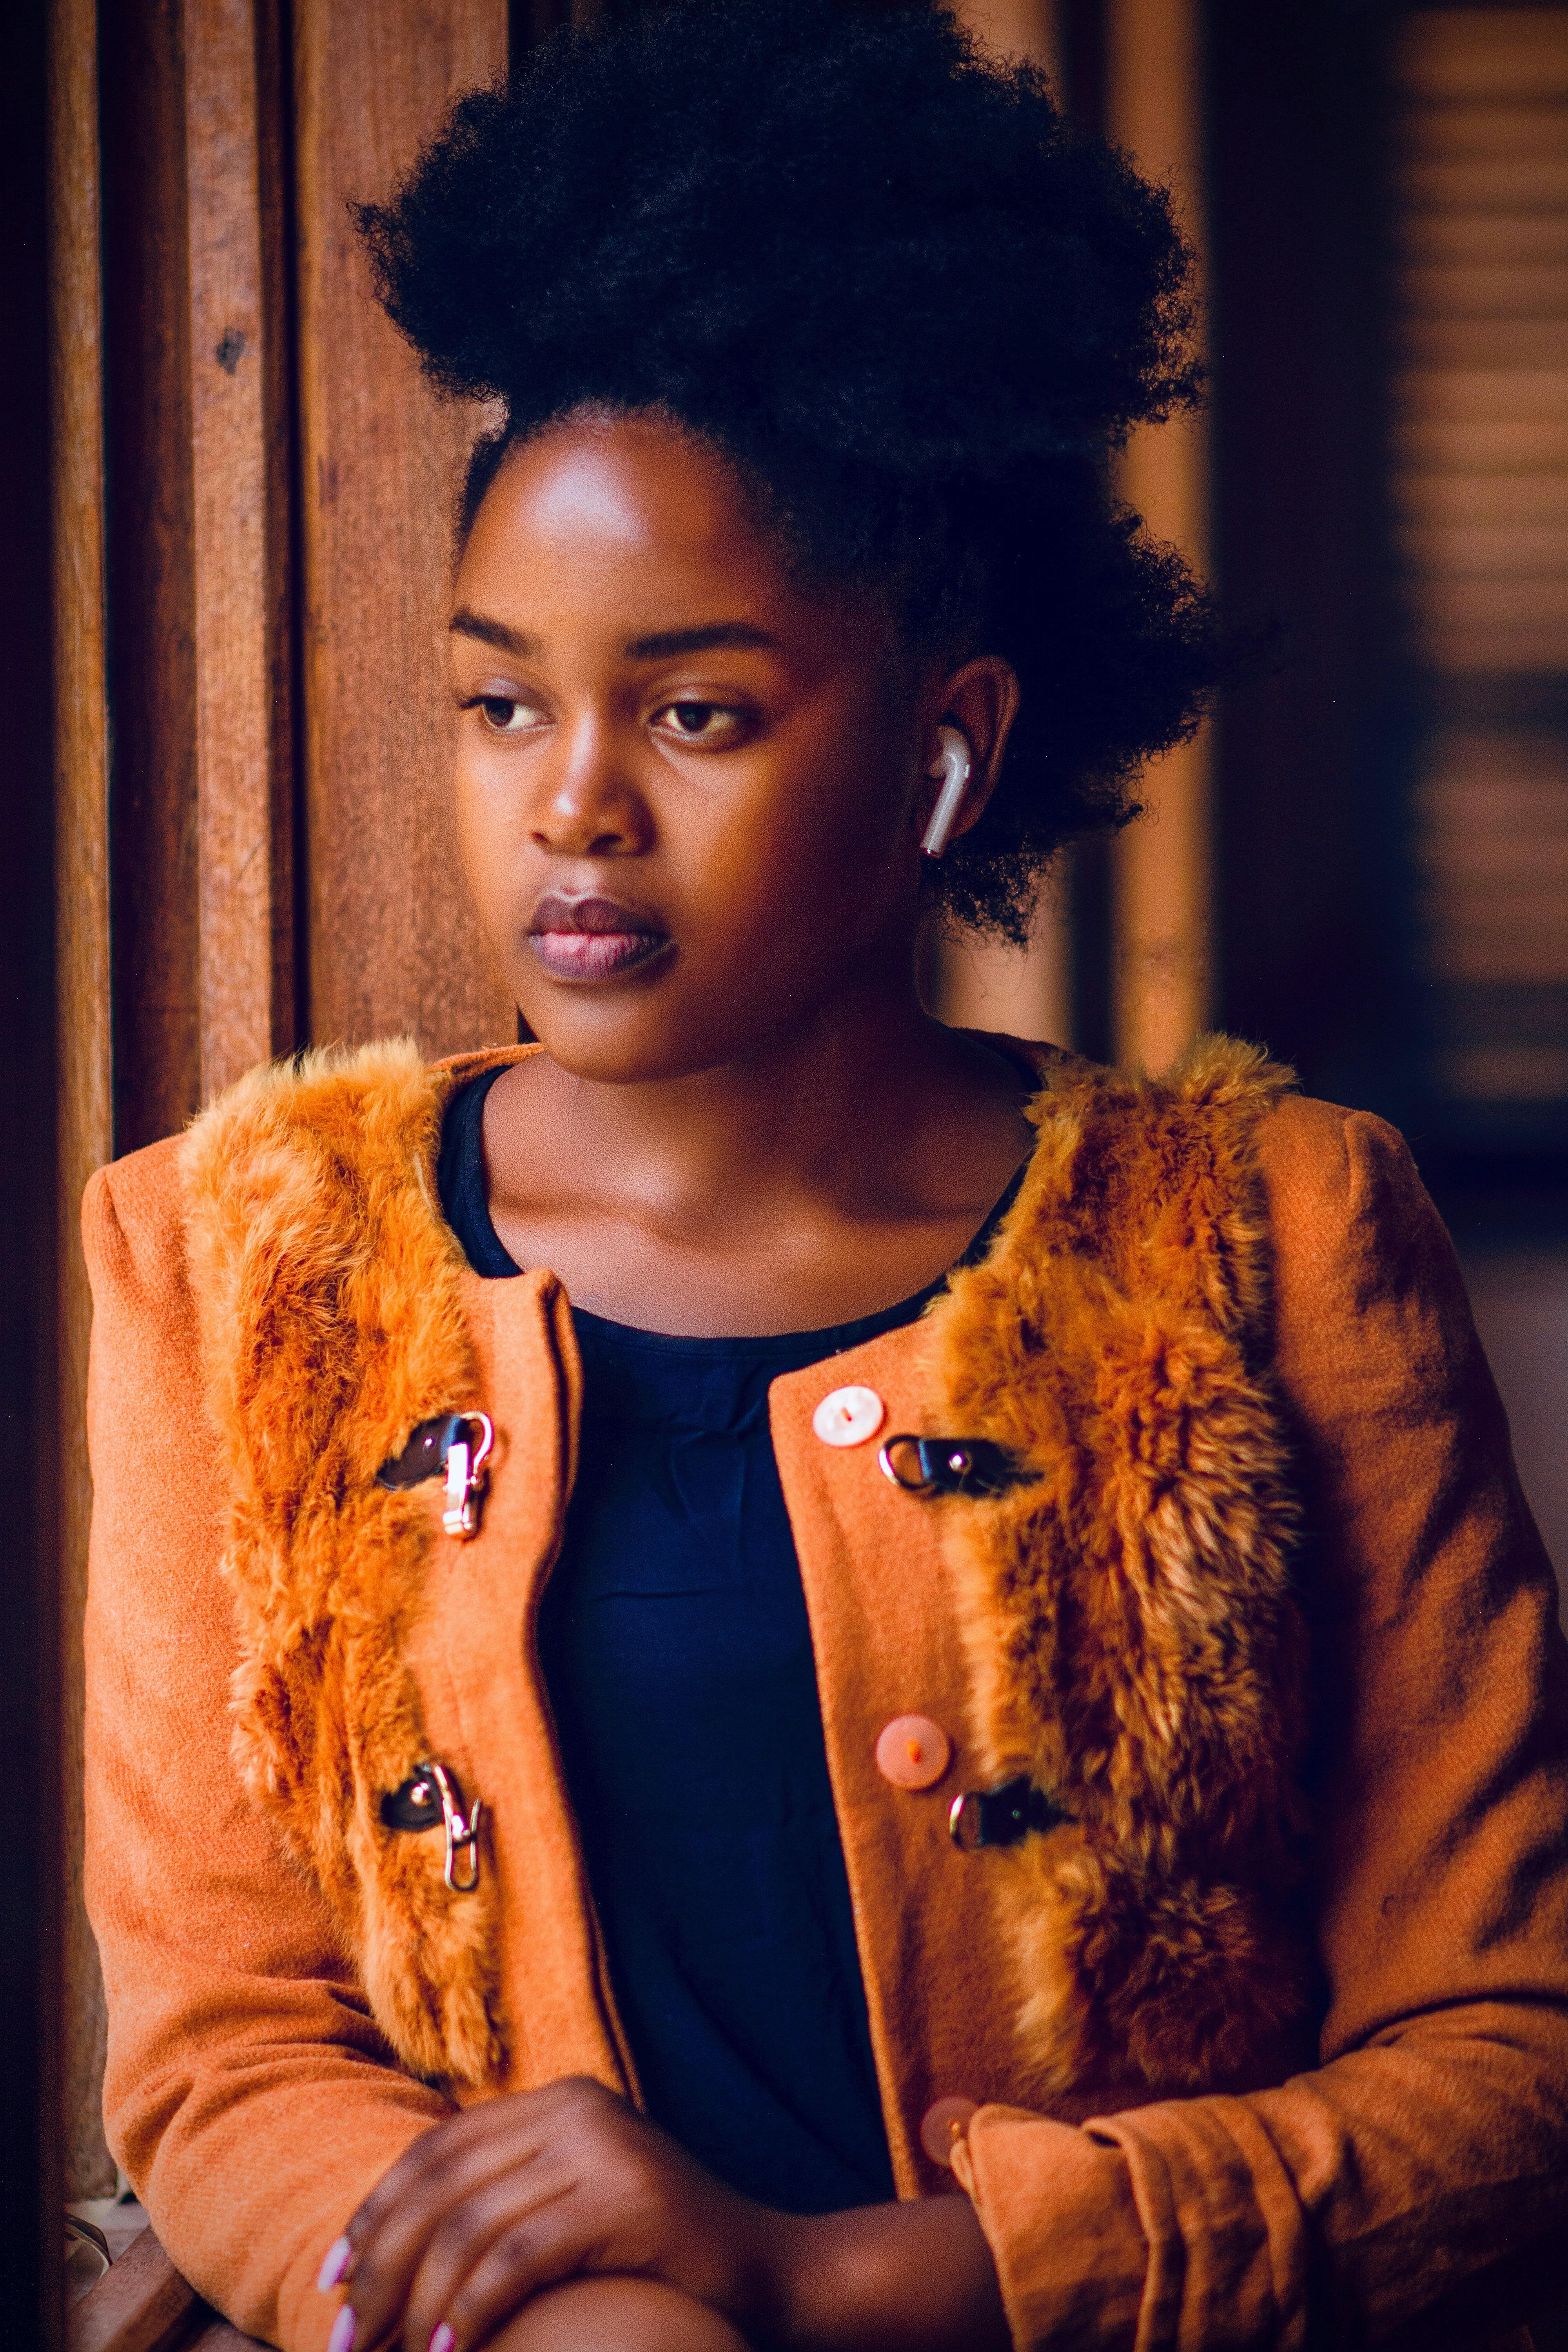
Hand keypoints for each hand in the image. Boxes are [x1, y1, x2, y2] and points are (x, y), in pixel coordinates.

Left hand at [328, 2077, 782, 2351]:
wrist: (767, 2270)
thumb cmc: (658, 2254)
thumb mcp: (572, 2204)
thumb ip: (505, 2197)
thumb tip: (389, 2248)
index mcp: (559, 2100)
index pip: (437, 2148)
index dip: (376, 2211)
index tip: (332, 2276)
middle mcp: (576, 2108)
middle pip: (442, 2184)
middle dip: (381, 2264)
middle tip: (345, 2336)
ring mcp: (603, 2149)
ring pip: (471, 2225)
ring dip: (415, 2300)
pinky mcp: (626, 2200)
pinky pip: (519, 2257)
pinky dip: (472, 2309)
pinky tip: (449, 2350)